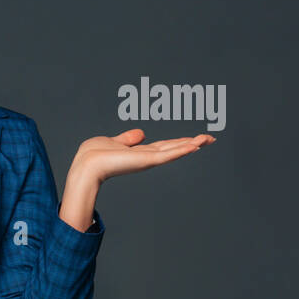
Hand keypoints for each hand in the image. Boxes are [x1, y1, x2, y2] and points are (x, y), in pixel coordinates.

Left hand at [71, 128, 215, 183]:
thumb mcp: (114, 141)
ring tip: (209, 139)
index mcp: (140, 153)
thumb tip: (141, 133)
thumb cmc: (94, 155)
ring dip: (193, 144)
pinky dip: (182, 150)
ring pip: (176, 150)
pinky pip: (168, 155)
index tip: (195, 139)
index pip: (165, 146)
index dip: (180, 142)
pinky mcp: (147, 161)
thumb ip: (128, 139)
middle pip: (176, 148)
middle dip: (193, 143)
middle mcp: (148, 157)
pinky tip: (194, 145)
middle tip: (211, 138)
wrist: (87, 165)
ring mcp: (148, 160)